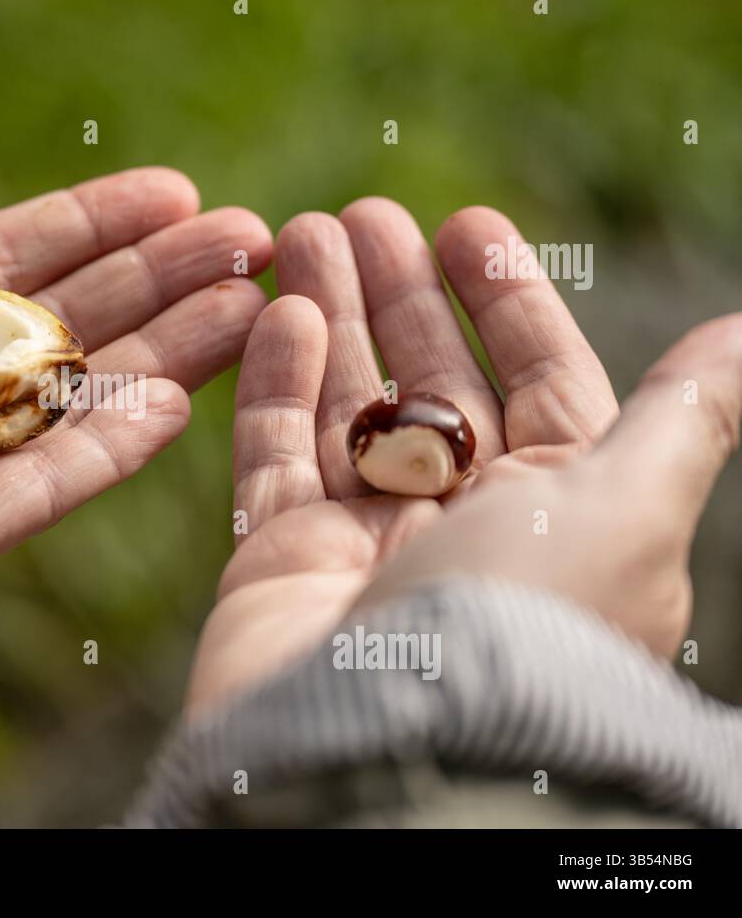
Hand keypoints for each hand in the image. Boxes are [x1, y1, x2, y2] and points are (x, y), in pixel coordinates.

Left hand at [0, 44, 271, 643]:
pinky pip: (25, 496)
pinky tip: (175, 403)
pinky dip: (98, 454)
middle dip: (151, 282)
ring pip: (57, 406)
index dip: (79, 226)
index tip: (167, 192)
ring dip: (157, 355)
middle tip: (246, 240)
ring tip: (247, 305)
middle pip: (48, 327)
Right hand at [188, 199, 741, 714]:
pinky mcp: (285, 557)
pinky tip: (284, 312)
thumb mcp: (630, 504)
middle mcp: (465, 525)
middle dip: (401, 294)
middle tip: (362, 212)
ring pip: (347, 405)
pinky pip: (277, 453)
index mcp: (561, 510)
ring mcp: (367, 541)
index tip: (465, 222)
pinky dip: (277, 383)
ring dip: (333, 315)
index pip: (537, 380)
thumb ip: (683, 416)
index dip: (507, 299)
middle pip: (430, 382)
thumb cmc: (523, 620)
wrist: (390, 747)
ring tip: (304, 232)